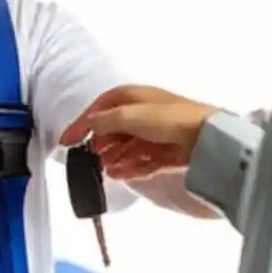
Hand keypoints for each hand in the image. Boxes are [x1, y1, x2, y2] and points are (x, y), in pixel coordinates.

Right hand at [60, 85, 220, 179]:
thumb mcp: (128, 115)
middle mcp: (143, 112)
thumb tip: (90, 126)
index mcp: (133, 97)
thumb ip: (105, 121)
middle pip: (114, 128)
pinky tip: (119, 175)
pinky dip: (130, 167)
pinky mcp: (166, 152)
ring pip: (127, 147)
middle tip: (89, 158)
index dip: (82, 123)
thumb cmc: (166, 118)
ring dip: (114, 158)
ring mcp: (155, 133)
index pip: (100, 108)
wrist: (205, 137)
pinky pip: (142, 160)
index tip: (66, 141)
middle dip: (101, 143)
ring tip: (104, 170)